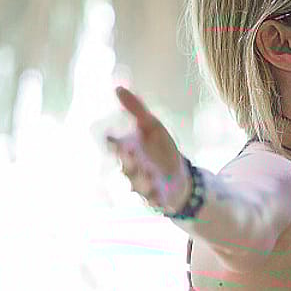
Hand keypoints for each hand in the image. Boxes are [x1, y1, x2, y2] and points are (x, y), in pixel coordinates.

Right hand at [104, 86, 188, 212]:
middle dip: (128, 161)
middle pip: (123, 166)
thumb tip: (117, 88)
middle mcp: (128, 168)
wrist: (179, 177)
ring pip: (135, 185)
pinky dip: (154, 200)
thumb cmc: (161, 150)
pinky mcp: (150, 199)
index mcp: (126, 149)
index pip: (112, 146)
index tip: (115, 139)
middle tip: (133, 154)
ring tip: (150, 174)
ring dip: (142, 181)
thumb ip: (135, 109)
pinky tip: (160, 198)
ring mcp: (138, 185)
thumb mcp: (151, 127)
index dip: (112, 144)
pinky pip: (149, 201)